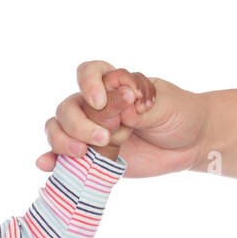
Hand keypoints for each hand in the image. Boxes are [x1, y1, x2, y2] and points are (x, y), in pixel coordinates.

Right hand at [37, 62, 203, 175]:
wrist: (190, 144)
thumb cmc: (180, 114)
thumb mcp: (167, 104)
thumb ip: (140, 108)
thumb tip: (120, 114)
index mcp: (115, 86)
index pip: (90, 73)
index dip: (88, 84)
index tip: (100, 102)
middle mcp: (96, 107)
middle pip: (67, 107)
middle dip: (78, 124)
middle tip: (104, 137)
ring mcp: (89, 132)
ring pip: (57, 130)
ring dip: (62, 141)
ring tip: (83, 154)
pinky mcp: (88, 157)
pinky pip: (60, 158)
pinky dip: (49, 160)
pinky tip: (46, 165)